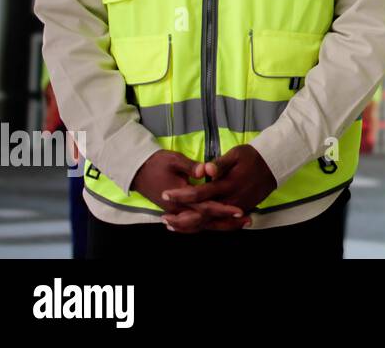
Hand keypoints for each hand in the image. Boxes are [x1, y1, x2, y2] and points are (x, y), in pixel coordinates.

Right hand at [131, 150, 246, 232]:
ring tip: (239, 224)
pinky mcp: (176, 211)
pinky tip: (221, 223)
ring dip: (220, 225)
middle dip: (226, 221)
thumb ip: (191, 166)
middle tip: (247, 220)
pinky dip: (208, 224)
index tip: (239, 210)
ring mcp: (176, 212)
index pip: (205, 207)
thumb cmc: (156, 163)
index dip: (223, 209)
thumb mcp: (173, 159)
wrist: (137, 171)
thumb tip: (206, 171)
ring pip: (201, 224)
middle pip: (205, 220)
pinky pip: (194, 222)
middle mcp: (178, 209)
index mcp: (179, 198)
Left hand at [159, 145, 276, 232]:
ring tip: (173, 226)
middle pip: (203, 215)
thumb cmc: (253, 156)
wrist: (275, 165)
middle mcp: (232, 200)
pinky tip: (193, 226)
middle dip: (182, 218)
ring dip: (191, 226)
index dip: (181, 195)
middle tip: (164, 219)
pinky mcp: (242, 211)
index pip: (200, 193)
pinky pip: (220, 224)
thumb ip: (221, 163)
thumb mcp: (237, 154)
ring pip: (211, 223)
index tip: (165, 194)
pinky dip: (205, 226)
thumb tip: (206, 169)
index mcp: (228, 185)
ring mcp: (238, 208)